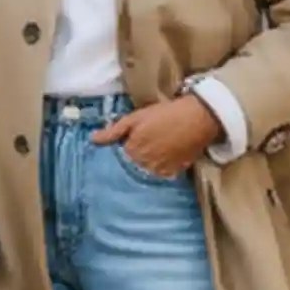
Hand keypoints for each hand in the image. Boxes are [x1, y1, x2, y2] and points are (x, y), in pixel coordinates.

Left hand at [90, 95, 222, 177]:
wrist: (197, 118)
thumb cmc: (165, 113)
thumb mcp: (136, 117)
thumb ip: (114, 131)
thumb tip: (93, 139)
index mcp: (131, 150)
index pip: (120, 156)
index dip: (125, 148)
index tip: (132, 141)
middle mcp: (143, 164)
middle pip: (133, 166)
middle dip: (136, 157)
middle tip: (148, 143)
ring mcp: (159, 170)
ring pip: (146, 171)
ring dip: (148, 164)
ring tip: (158, 149)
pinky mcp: (174, 173)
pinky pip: (162, 175)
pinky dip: (161, 168)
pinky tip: (166, 156)